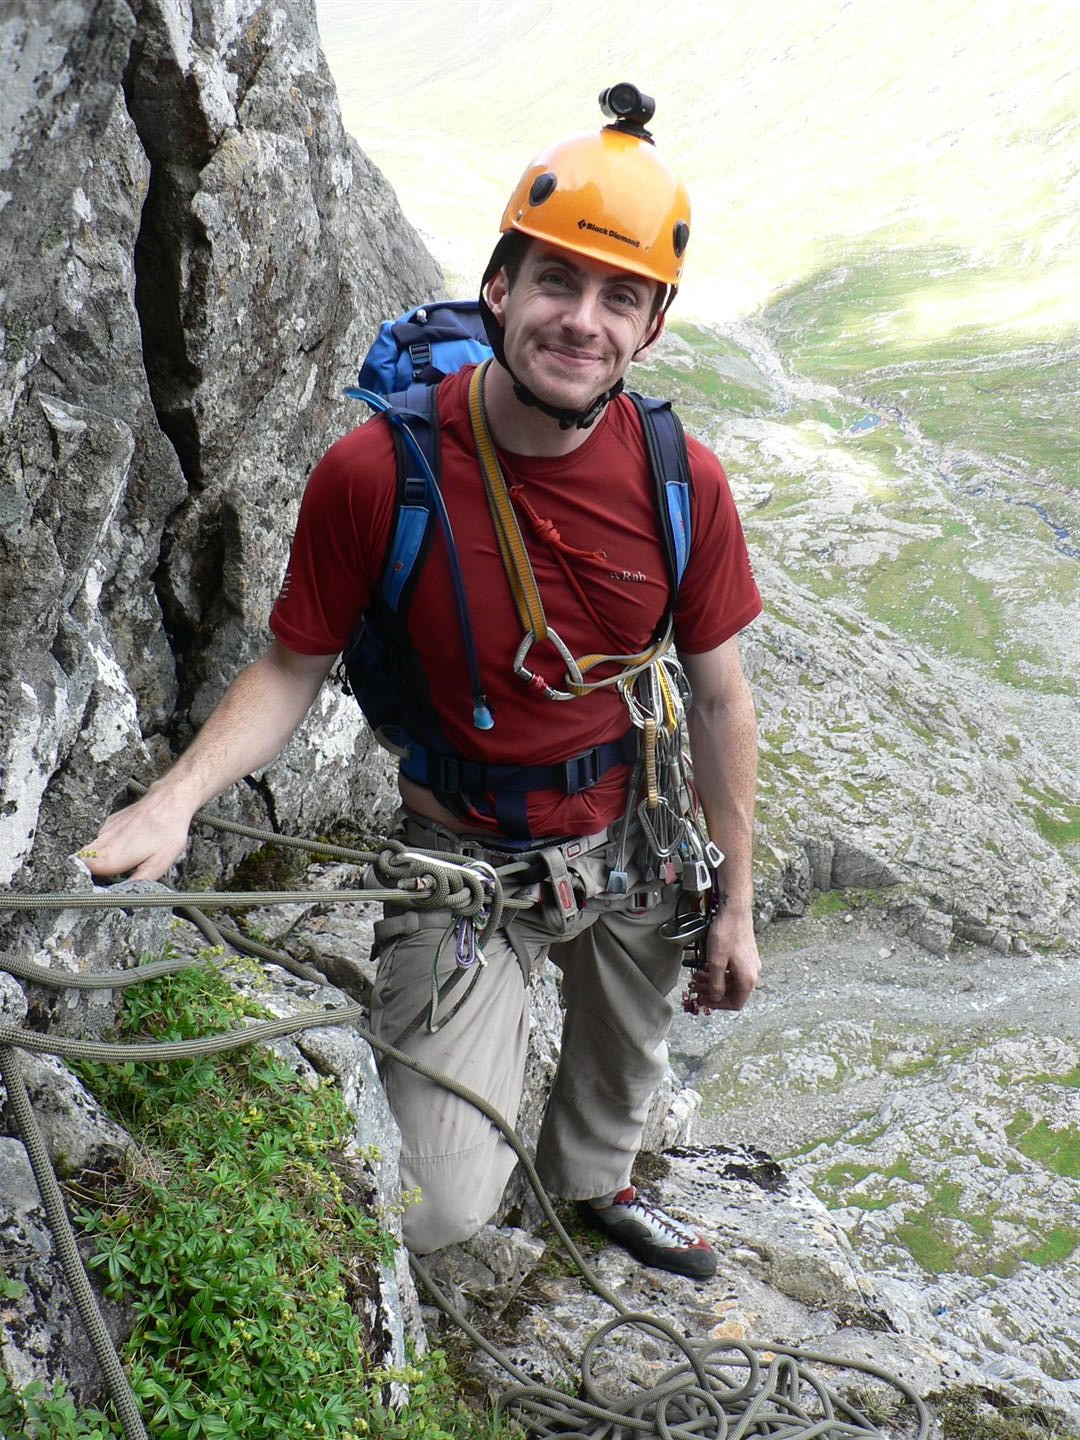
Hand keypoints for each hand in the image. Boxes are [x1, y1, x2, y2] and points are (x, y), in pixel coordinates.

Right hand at [78, 784, 194, 881]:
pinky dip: (103, 849)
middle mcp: (101, 843)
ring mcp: (103, 831)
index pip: (79, 874)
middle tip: (98, 883)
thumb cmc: (166, 831)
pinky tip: (121, 851)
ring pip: (87, 852)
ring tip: (113, 868)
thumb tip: (127, 899)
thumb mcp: (158, 864)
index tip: (86, 891)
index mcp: (110, 856)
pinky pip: (97, 841)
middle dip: (84, 875)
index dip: (80, 884)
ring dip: (94, 862)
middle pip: (79, 863)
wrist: (169, 802)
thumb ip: (138, 883)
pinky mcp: (108, 824)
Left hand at [687, 905, 759, 1012]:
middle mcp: (752, 973)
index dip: (718, 1005)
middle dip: (712, 992)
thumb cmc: (726, 934)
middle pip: (732, 992)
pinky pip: (732, 970)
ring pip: (731, 981)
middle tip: (696, 988)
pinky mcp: (745, 955)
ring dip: (714, 981)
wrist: (734, 911)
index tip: (704, 1001)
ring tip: (697, 977)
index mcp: (747, 979)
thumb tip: (715, 998)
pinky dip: (719, 972)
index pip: (735, 1003)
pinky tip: (706, 967)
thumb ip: (716, 984)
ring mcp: (749, 964)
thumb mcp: (717, 962)